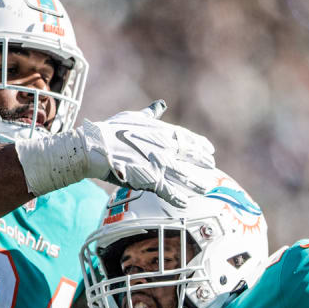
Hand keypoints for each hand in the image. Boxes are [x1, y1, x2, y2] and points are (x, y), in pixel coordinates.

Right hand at [81, 101, 215, 207]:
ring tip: (206, 188)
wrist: (97, 146)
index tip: (210, 150)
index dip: (201, 145)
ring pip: (185, 175)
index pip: (188, 139)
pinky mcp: (152, 179)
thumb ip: (150, 114)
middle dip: (202, 162)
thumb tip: (160, 105)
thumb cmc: (112, 130)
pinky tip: (185, 202)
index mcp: (163, 132)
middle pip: (191, 156)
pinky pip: (169, 191)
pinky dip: (178, 198)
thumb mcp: (134, 117)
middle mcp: (166, 148)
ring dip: (196, 183)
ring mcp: (160, 164)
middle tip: (211, 167)